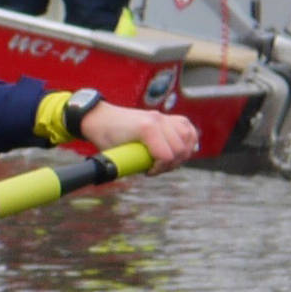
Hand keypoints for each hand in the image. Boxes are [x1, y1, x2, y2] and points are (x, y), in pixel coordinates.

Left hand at [79, 101, 200, 171]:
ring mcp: (162, 116)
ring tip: (169, 161)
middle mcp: (157, 119)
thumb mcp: (116, 154)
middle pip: (180, 149)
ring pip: (188, 137)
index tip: (148, 173)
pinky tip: (183, 148)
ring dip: (183, 153)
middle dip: (171, 164)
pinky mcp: (165, 117)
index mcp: (146, 128)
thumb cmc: (106, 137)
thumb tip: (148, 175)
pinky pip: (187, 126)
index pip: (167, 155)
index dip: (159, 169)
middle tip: (156, 169)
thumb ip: (133, 165)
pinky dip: (189, 139)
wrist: (102, 118)